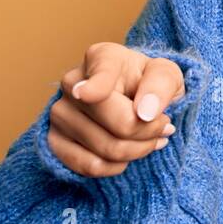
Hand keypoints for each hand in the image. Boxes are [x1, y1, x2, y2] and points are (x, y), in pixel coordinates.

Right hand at [46, 42, 184, 177]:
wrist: (131, 100)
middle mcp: (73, 82)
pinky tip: (128, 154)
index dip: (94, 87)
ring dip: (138, 151)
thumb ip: (161, 85)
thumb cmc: (148, 84)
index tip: (85, 94)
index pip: (100, 74)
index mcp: (102, 57)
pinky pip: (89, 166)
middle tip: (164, 127)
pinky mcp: (55, 140)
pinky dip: (116, 167)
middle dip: (149, 132)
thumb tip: (145, 112)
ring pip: (106, 149)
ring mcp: (59, 112)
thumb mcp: (167, 75)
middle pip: (119, 123)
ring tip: (150, 139)